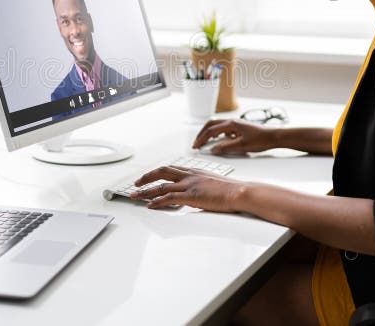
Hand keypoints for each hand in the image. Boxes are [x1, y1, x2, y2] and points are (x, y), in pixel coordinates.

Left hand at [130, 166, 245, 210]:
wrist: (240, 192)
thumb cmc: (231, 190)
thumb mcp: (213, 183)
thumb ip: (202, 185)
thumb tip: (197, 192)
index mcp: (195, 171)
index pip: (171, 168)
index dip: (157, 172)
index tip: (148, 176)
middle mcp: (190, 175)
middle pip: (162, 172)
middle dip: (146, 178)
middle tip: (135, 183)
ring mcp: (190, 185)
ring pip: (161, 186)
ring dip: (146, 191)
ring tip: (134, 196)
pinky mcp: (191, 196)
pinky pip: (169, 198)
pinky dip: (157, 201)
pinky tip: (150, 205)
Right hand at [192, 119, 272, 154]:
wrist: (274, 136)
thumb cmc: (261, 140)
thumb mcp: (242, 146)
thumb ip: (226, 147)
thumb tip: (213, 149)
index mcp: (231, 124)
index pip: (211, 131)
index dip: (202, 139)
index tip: (196, 146)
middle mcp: (232, 122)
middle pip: (211, 124)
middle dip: (202, 133)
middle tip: (197, 143)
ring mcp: (236, 124)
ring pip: (217, 125)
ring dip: (209, 133)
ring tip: (205, 142)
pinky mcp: (239, 128)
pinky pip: (224, 128)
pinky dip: (218, 134)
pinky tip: (220, 141)